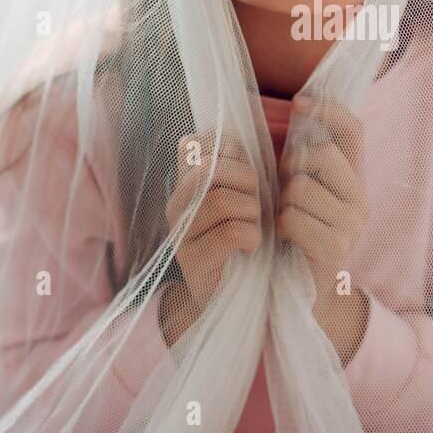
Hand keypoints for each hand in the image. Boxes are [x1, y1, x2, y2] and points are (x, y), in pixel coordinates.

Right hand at [159, 130, 261, 345]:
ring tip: (254, 227)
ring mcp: (180, 234)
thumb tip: (241, 133)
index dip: (230, 152)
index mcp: (186, 184)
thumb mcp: (244, 196)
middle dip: (246, 181)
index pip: (196, 145)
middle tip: (256, 205)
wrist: (231, 299)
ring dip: (251, 212)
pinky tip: (251, 247)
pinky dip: (251, 237)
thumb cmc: (244, 242)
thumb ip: (238, 166)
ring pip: (221, 200)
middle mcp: (176, 205)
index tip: (248, 175)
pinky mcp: (194, 262)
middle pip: (209, 168)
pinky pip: (231, 233)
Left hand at [276, 94, 370, 364]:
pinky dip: (280, 227)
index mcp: (354, 181)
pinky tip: (285, 239)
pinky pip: (293, 218)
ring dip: (282, 202)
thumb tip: (296, 109)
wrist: (305, 295)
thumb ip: (306, 161)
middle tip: (284, 189)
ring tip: (285, 220)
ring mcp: (350, 226)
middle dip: (292, 166)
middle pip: (322, 155)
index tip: (300, 102)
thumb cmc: (297, 236)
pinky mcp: (334, 249)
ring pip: (301, 187)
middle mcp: (359, 200)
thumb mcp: (305, 193)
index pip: (353, 130)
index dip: (329, 111)